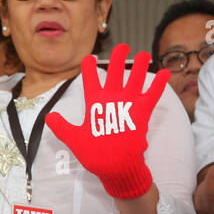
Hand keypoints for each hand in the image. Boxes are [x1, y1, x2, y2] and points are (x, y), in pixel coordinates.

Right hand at [45, 44, 167, 198]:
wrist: (117, 166)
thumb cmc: (95, 154)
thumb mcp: (74, 139)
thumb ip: (62, 126)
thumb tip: (49, 116)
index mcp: (94, 103)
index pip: (90, 80)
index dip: (89, 68)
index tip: (89, 58)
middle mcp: (111, 99)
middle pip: (115, 73)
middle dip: (118, 58)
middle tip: (123, 47)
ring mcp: (128, 104)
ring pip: (134, 79)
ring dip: (140, 66)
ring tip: (144, 55)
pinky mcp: (142, 112)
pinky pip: (152, 95)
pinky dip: (158, 85)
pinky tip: (164, 74)